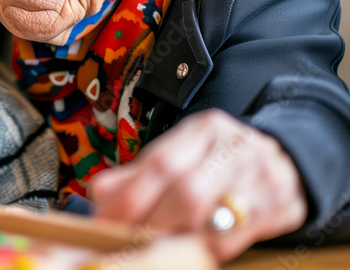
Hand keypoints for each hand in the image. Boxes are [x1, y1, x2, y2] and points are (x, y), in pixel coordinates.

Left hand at [90, 110, 307, 261]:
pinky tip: (186, 254)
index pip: (160, 163)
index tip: (102, 223)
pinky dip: (205, 250)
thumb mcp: (181, 154)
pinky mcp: (279, 205)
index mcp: (203, 129)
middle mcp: (233, 147)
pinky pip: (234, 238)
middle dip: (149, 224)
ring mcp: (261, 176)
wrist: (284, 161)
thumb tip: (100, 195)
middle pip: (186, 192)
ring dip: (173, 240)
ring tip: (150, 251)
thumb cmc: (217, 161)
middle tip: (125, 243)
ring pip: (210, 217)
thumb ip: (138, 174)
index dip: (128, 198)